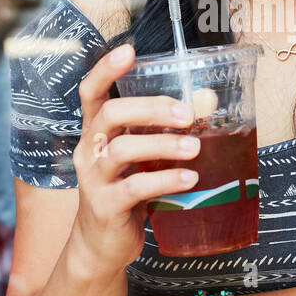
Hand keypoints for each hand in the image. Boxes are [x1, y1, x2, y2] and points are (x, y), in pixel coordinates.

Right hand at [69, 43, 201, 277]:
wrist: (101, 245)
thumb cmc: (125, 192)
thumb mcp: (139, 159)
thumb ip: (160, 133)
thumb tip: (206, 103)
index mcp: (95, 132)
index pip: (91, 92)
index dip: (105, 70)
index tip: (128, 50)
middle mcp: (89, 150)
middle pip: (111, 115)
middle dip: (151, 108)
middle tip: (187, 114)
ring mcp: (93, 179)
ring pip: (123, 152)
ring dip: (163, 145)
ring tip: (195, 148)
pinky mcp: (105, 207)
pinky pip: (134, 188)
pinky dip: (165, 180)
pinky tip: (189, 179)